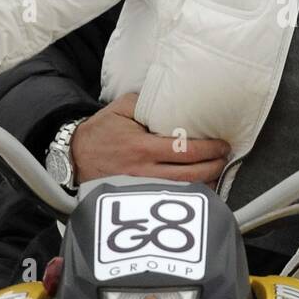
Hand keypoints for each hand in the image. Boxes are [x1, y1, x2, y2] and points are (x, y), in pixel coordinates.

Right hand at [71, 92, 230, 184]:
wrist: (73, 157)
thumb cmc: (100, 132)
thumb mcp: (120, 109)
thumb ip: (145, 101)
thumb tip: (171, 97)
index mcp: (142, 147)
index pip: (185, 150)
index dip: (209, 149)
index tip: (222, 145)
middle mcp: (143, 172)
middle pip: (190, 175)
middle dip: (214, 167)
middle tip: (224, 158)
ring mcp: (141, 190)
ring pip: (183, 192)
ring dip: (206, 184)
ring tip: (217, 173)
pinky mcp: (138, 200)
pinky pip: (169, 201)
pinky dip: (189, 196)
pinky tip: (200, 190)